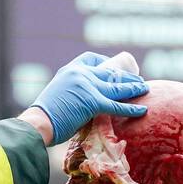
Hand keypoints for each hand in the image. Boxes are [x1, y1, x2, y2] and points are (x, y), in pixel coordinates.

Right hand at [28, 52, 147, 144]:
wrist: (36, 124)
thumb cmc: (42, 119)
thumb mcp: (55, 99)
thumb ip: (68, 98)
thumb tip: (77, 109)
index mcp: (69, 71)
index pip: (91, 59)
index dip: (106, 63)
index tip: (114, 68)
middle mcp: (80, 74)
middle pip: (109, 71)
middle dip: (125, 75)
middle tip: (138, 80)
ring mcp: (87, 87)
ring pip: (116, 86)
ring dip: (133, 87)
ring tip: (146, 88)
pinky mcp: (92, 103)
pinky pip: (116, 105)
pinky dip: (131, 108)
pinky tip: (143, 109)